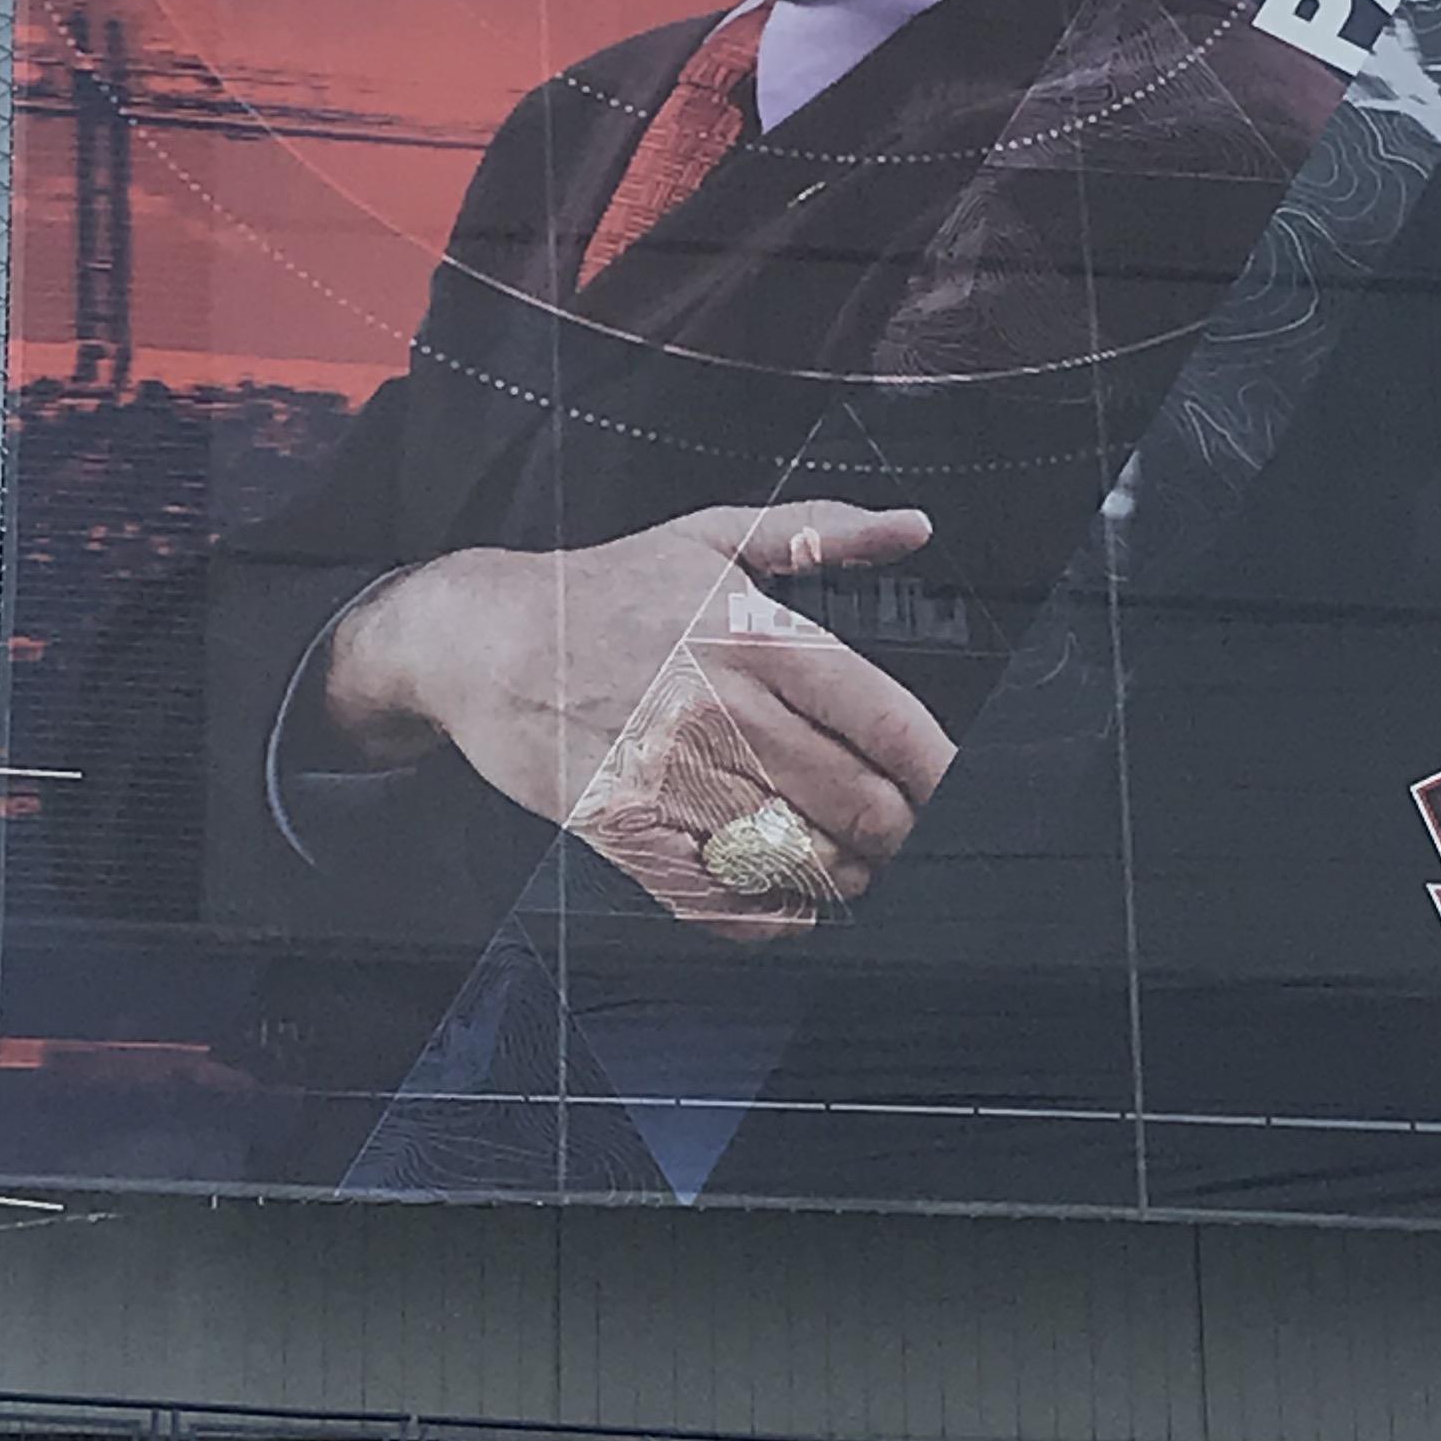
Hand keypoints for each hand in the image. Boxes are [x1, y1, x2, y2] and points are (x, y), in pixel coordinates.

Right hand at [322, 503, 955, 939]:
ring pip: (797, 857)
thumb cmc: (608, 588)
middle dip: (899, 833)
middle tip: (906, 837)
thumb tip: (913, 525)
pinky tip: (788, 903)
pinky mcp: (621, 828)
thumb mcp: (713, 535)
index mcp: (755, 634)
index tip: (959, 793)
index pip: (883, 721)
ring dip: (841, 874)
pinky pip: (717, 898)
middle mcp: (718, 707)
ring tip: (853, 866)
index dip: (938, 773)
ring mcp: (668, 774)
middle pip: (855, 803)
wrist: (481, 639)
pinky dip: (767, 914)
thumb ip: (822, 530)